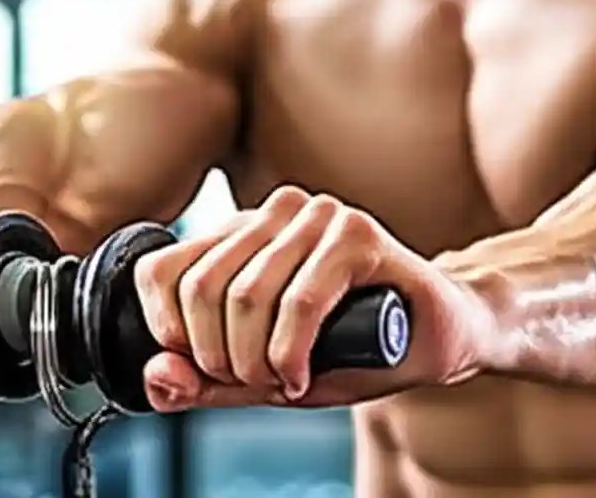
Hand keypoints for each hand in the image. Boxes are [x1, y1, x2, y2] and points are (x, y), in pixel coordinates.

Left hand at [134, 186, 488, 411]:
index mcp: (240, 233)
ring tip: (282, 380)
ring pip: (246, 295)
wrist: (438, 338)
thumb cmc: (353, 348)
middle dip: (217, 357)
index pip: (161, 271)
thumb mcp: (263, 373)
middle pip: (201, 288)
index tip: (205, 369)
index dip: (169, 334)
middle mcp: (273, 212)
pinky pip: (299, 300)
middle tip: (253, 381)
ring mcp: (317, 216)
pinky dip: (291, 353)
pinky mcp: (357, 232)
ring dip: (257, 361)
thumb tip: (156, 376)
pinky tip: (301, 375)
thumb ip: (206, 379)